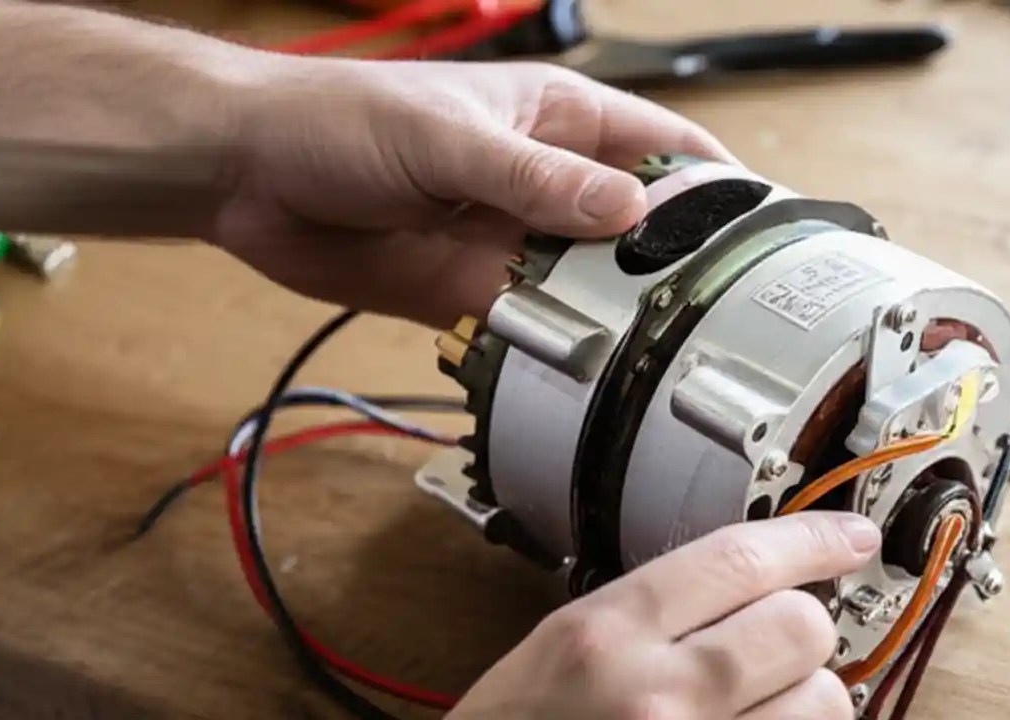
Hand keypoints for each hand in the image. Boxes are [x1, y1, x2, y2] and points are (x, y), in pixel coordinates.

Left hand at [215, 59, 735, 326]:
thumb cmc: (343, 116)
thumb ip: (536, 179)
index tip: (760, 232)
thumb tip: (626, 211)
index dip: (716, 185)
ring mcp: (514, 243)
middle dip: (669, 267)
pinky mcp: (474, 294)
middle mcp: (548, 186)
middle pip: (638, 230)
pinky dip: (552, 346)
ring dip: (611, 314)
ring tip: (644, 348)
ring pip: (589, 286)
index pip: (665, 148)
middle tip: (704, 314)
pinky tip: (572, 364)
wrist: (249, 173)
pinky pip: (531, 326)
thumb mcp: (448, 138)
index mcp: (561, 122)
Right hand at [447, 512, 879, 719]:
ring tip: (755, 711)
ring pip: (824, 702)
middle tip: (772, 649)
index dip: (810, 539)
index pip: (738, 559)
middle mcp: (656, 698)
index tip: (849, 537)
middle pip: (801, 627)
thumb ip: (652, 612)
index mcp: (604, 636)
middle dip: (802, 632)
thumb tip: (753, 584)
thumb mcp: (559, 650)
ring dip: (805, 701)